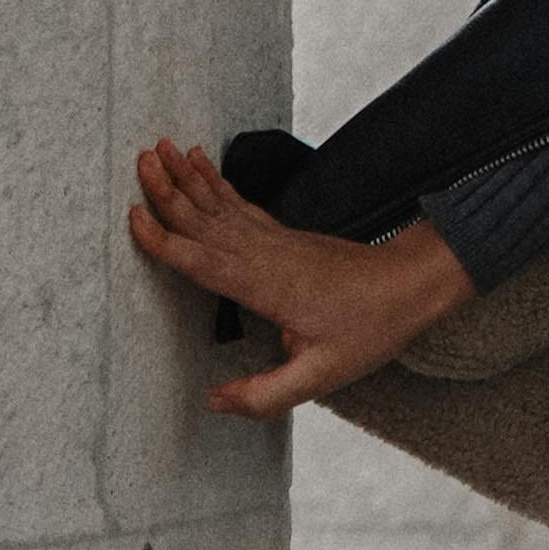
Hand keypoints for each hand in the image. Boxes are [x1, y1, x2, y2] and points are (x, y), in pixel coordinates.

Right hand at [126, 140, 471, 418]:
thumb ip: (266, 394)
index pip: (206, 263)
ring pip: (221, 205)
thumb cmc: (371, 328)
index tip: (135, 217)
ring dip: (188, 177)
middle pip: (207, 221)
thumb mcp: (323, 375)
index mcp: (268, 287)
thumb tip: (213, 401)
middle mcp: (267, 255)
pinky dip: (216, 182)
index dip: (168, 242)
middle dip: (169, 192)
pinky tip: (200, 161)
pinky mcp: (284, 234)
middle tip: (138, 161)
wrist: (413, 284)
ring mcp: (276, 240)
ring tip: (159, 148)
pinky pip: (240, 204)